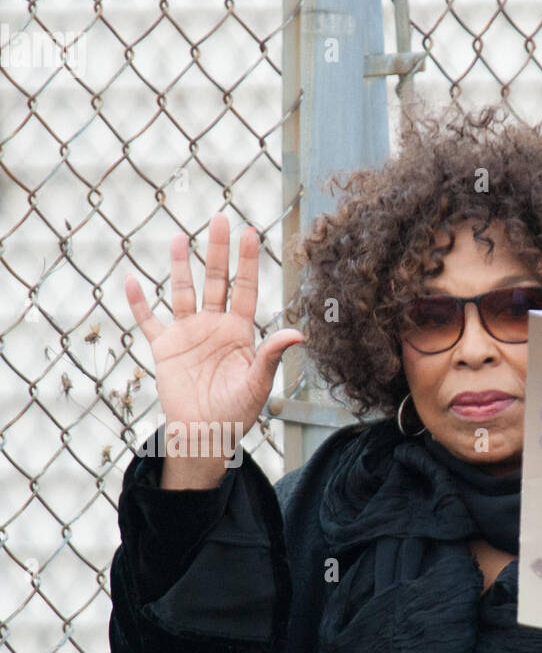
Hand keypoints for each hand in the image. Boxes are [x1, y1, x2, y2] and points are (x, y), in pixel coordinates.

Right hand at [124, 212, 304, 487]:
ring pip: (182, 292)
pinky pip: (148, 320)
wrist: (207, 433)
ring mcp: (188, 334)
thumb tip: (299, 333)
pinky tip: (131, 280)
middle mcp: (214, 326)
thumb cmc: (237, 412)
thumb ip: (271, 355)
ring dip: (181, 266)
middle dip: (218, 252)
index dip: (247, 262)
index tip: (251, 233)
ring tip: (181, 238)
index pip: (245, 289)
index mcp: (240, 332)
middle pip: (216, 281)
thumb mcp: (257, 383)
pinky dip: (138, 303)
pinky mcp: (165, 348)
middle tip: (220, 219)